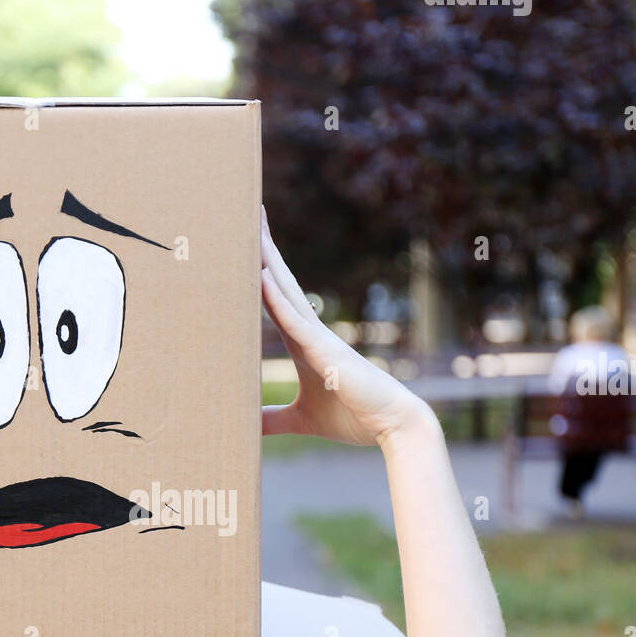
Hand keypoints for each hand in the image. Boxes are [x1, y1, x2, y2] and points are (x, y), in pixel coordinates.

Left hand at [260, 208, 436, 446]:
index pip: (274, 299)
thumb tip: (246, 423)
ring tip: (249, 229)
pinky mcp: (326, 353)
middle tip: (246, 211)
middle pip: (280, 281)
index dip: (259, 269)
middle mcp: (310, 332)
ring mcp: (319, 338)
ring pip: (286, 291)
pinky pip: (296, 322)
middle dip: (263, 248)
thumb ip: (273, 419)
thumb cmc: (353, 417)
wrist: (392, 425)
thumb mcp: (301, 420)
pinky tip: (261, 277)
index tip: (244, 241)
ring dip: (266, 261)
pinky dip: (277, 300)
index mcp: (302, 343)